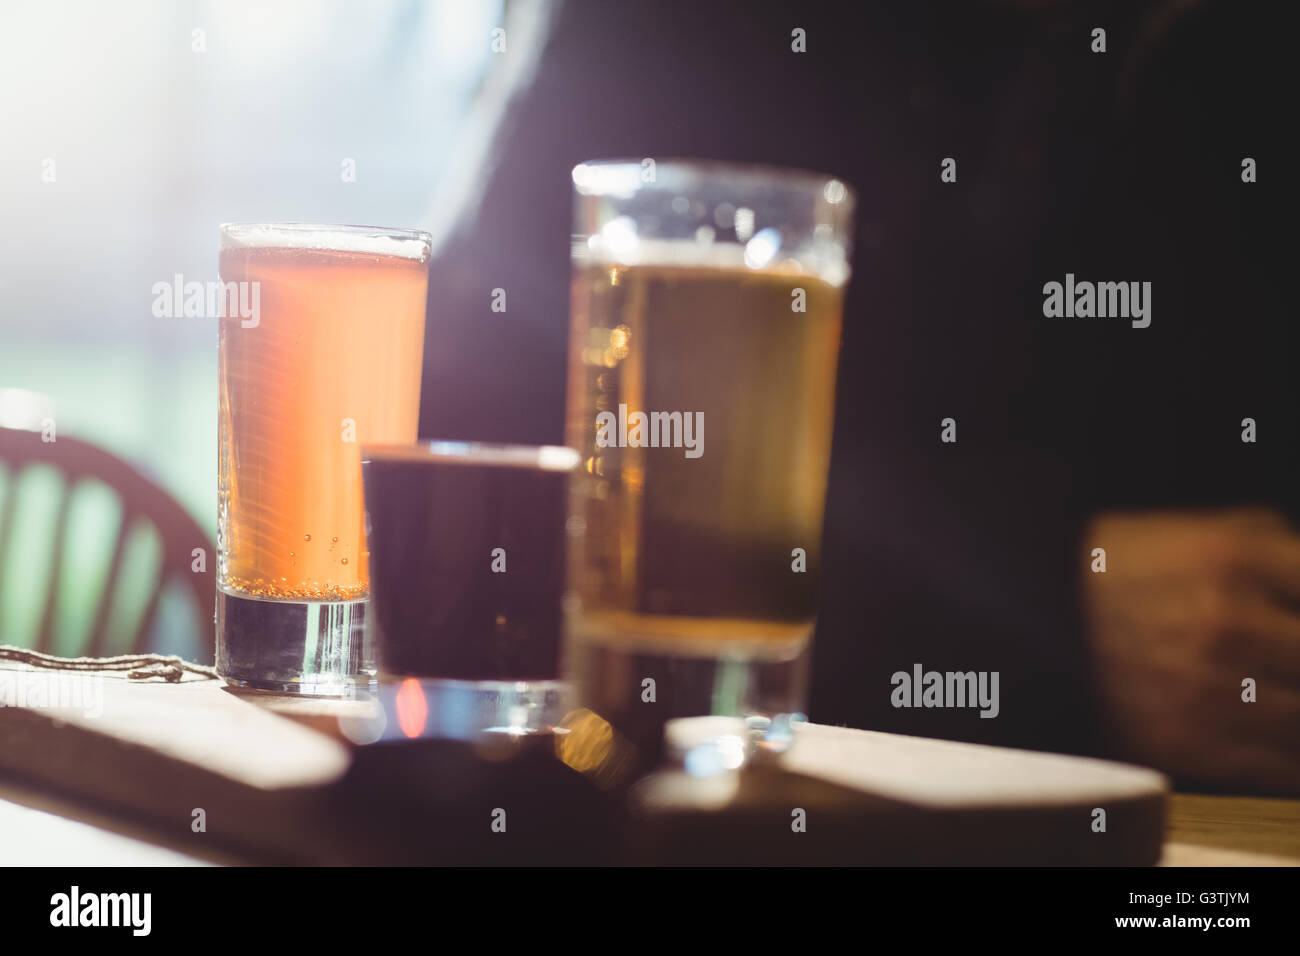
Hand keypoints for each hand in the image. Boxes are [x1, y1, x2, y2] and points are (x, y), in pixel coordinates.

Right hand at [1082, 508, 1299, 793]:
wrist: (1029, 622)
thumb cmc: (1116, 571)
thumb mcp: (1195, 532)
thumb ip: (1273, 546)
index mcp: (1234, 559)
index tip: (1296, 627)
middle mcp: (1230, 625)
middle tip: (1287, 663)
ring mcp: (1213, 691)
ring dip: (1297, 709)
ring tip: (1278, 696)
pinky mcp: (1192, 745)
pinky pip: (1285, 771)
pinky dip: (1290, 758)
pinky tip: (1274, 737)